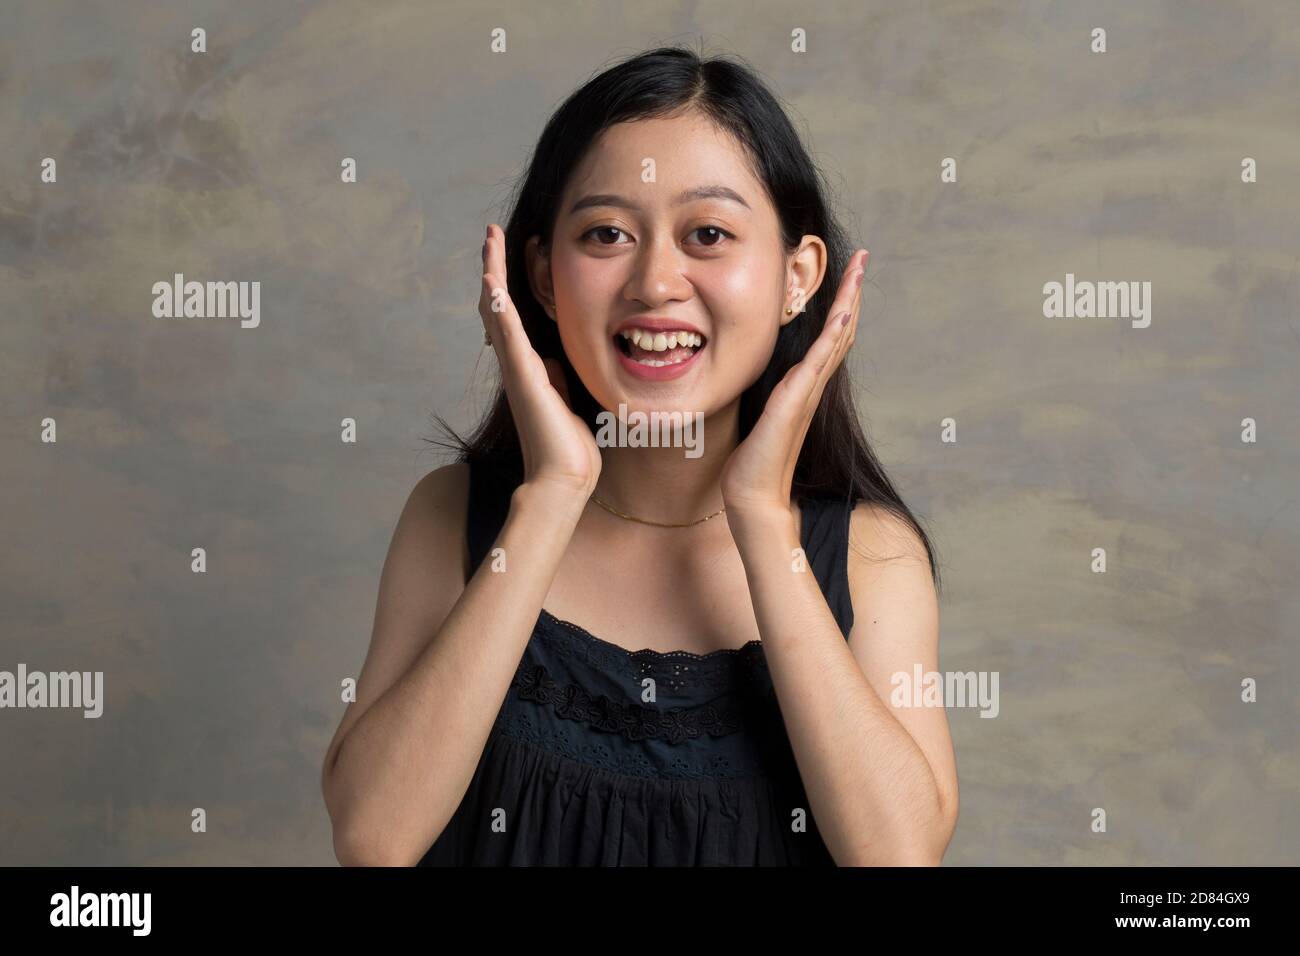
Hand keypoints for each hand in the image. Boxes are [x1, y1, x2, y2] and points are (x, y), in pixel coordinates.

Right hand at [480, 224, 601, 497]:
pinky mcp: (523, 376)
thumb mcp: (569, 400)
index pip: (513, 317)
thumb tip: (557, 362)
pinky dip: (498, 304)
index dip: (508, 285)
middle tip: (490, 235)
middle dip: (494, 269)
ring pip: (497, 311)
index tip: (510, 253)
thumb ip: (560, 378)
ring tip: (489, 240)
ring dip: (492, 273)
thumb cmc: (569, 446)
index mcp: (530, 368)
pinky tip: (490, 279)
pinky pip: (507, 332)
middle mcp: (517, 364)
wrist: (563, 478)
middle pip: (497, 306)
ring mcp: (517, 368)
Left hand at [719, 249, 866, 520]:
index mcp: (801, 389)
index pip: (826, 339)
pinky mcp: (795, 402)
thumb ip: (767, 401)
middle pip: (840, 331)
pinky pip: (819, 361)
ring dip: (848, 302)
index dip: (838, 307)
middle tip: (862, 258)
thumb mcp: (758, 420)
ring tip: (859, 269)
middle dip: (851, 293)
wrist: (753, 498)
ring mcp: (806, 393)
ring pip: (835, 338)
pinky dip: (833, 335)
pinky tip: (843, 312)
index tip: (845, 276)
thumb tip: (764, 389)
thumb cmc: (751, 467)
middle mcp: (810, 387)